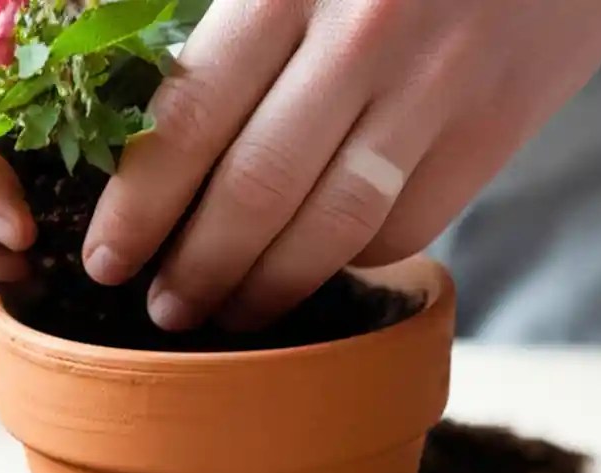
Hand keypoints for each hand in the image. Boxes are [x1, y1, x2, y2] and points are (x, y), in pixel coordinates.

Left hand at [84, 0, 600, 330]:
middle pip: (256, 188)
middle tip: (162, 308)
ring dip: (267, 286)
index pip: (192, 116)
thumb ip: (239, 18)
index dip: (141, 203)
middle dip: (197, 266)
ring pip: (332, 224)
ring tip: (227, 314)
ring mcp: (435, 87)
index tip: (107, 258)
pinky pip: (405, 223)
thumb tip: (157, 124)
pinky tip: (316, 267)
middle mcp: (361, 37)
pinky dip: (351, 258)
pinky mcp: (492, 127)